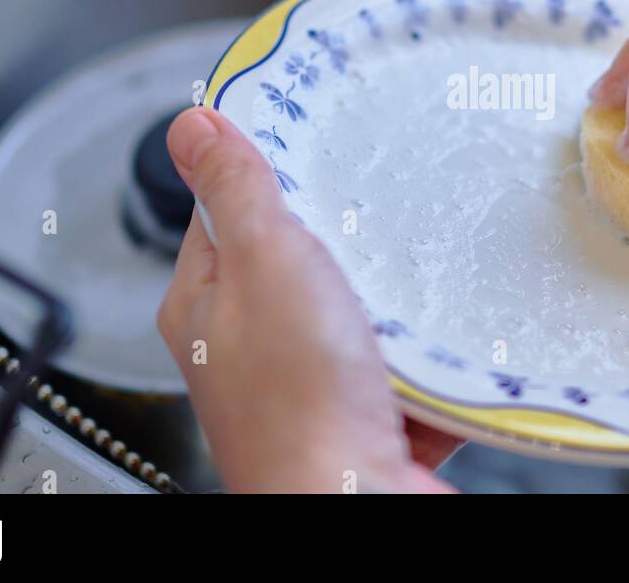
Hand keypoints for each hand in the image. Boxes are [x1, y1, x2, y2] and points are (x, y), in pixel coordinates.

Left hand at [159, 107, 458, 491]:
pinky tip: (437, 342)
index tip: (308, 128)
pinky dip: (426, 354)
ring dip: (393, 300)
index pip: (225, 210)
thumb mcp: (264, 261)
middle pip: (300, 258)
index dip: (264, 169)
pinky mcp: (366, 412)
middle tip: (378, 203)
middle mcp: (252, 344)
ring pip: (360, 310)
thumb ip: (236, 190)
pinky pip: (404, 362)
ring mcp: (311, 382)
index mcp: (207, 302)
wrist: (357, 503)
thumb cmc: (297, 402)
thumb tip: (192, 125)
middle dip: (346, 237)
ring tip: (413, 279)